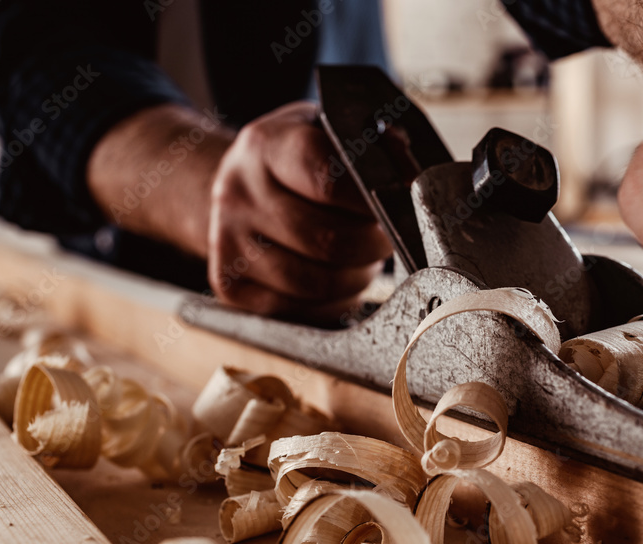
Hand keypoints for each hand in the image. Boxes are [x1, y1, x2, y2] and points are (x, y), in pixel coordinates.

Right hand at [208, 101, 391, 322]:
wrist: (240, 190)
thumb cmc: (299, 163)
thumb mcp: (328, 132)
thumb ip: (373, 147)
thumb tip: (415, 177)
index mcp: (265, 145)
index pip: (328, 181)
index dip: (374, 200)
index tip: (399, 204)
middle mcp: (237, 194)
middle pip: (328, 241)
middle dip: (374, 246)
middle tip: (388, 238)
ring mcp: (228, 243)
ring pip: (317, 283)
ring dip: (357, 278)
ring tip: (363, 259)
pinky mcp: (231, 287)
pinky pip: (300, 312)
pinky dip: (332, 303)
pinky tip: (338, 281)